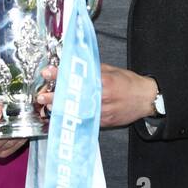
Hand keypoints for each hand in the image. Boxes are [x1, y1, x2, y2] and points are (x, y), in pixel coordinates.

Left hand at [34, 64, 155, 125]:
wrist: (145, 99)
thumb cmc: (129, 83)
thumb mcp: (110, 70)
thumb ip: (92, 69)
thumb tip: (73, 64)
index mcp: (103, 81)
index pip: (76, 77)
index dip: (60, 75)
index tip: (47, 72)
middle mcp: (101, 98)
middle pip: (73, 97)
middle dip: (55, 97)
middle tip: (42, 96)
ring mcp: (102, 112)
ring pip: (76, 111)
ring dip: (61, 109)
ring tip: (49, 106)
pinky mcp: (103, 122)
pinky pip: (84, 121)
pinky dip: (72, 119)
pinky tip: (63, 117)